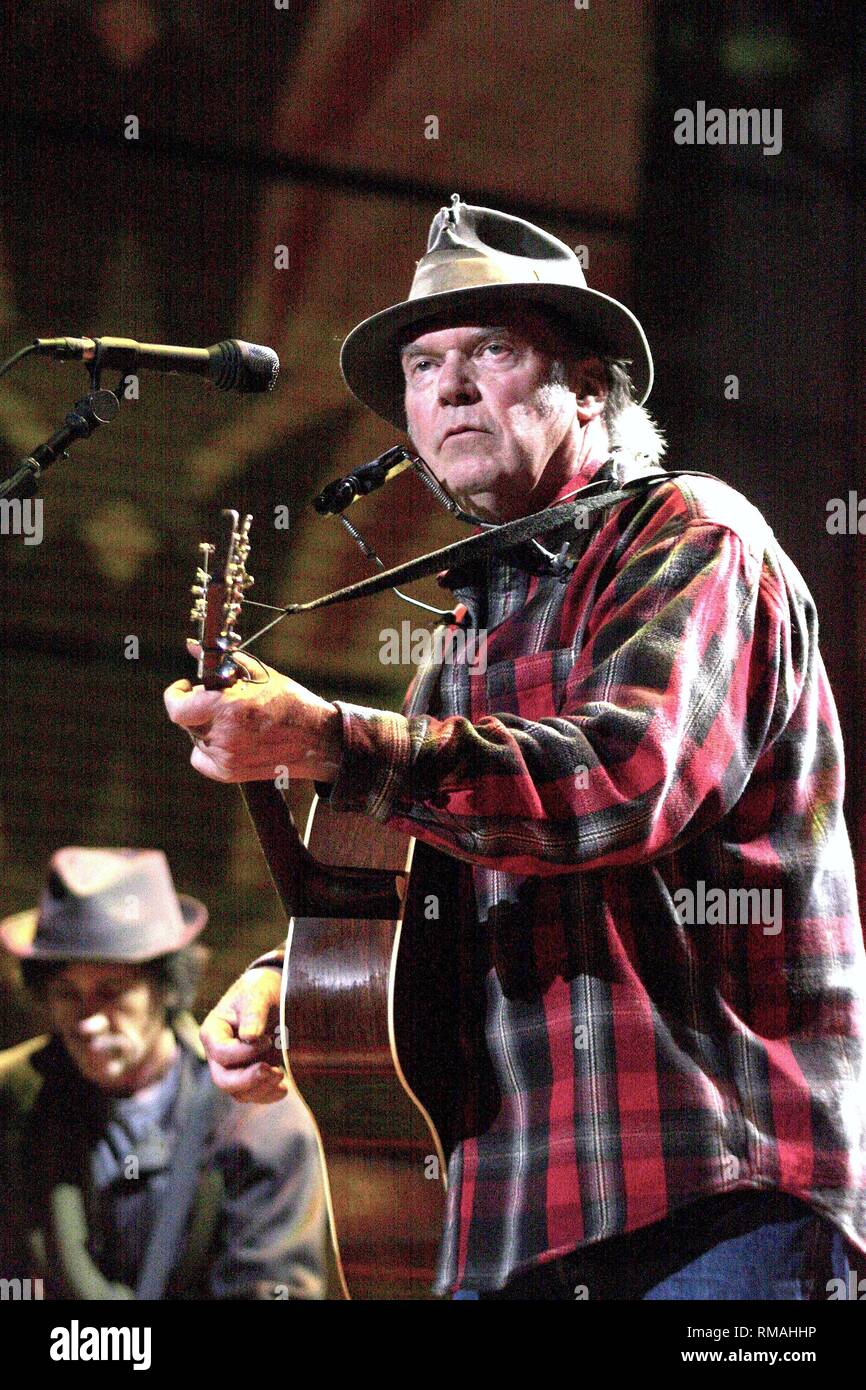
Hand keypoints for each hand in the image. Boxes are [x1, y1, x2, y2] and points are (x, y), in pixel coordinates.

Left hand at [163, 642, 342, 782]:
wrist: (315, 739)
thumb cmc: (289, 702)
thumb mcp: (259, 673)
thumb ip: (221, 661)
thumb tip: (192, 646)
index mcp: (229, 706)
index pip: (177, 708)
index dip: (175, 695)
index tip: (185, 687)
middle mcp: (224, 735)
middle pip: (188, 720)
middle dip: (197, 708)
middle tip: (220, 703)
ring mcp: (226, 756)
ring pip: (196, 737)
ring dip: (207, 727)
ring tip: (237, 722)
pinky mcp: (229, 773)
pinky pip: (201, 758)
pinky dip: (209, 750)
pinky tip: (232, 741)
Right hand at [200, 968, 288, 1102]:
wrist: (274, 992)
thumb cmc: (261, 988)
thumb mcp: (258, 993)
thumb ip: (253, 1012)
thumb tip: (249, 1037)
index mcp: (213, 1031)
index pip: (222, 1053)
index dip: (244, 1052)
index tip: (267, 1040)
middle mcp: (218, 1053)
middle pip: (224, 1080)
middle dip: (249, 1081)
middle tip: (275, 1072)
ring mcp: (233, 1066)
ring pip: (239, 1092)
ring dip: (261, 1089)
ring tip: (281, 1075)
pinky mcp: (250, 1073)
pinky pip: (253, 1094)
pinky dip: (268, 1095)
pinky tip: (284, 1088)